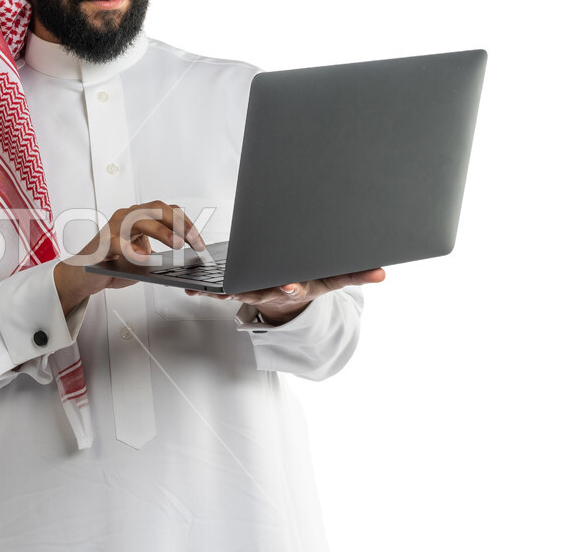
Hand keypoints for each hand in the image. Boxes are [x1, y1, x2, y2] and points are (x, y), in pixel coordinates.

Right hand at [55, 201, 208, 312]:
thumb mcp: (143, 257)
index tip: (200, 242)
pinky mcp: (102, 245)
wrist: (83, 274)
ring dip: (162, 231)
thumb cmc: (114, 264)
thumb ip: (161, 254)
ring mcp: (113, 228)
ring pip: (140, 220)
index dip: (187, 224)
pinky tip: (144, 257)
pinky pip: (118, 243)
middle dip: (180, 224)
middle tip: (194, 242)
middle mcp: (126, 217)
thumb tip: (187, 264)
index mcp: (139, 217)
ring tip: (177, 244)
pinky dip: (132, 249)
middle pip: (157, 209)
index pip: (168, 211)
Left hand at [186, 268, 386, 324]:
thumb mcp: (334, 279)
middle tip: (237, 288)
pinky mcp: (237, 288)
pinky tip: (190, 288)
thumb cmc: (309, 281)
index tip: (288, 284)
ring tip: (209, 288)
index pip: (294, 288)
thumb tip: (383, 274)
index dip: (290, 287)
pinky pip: (218, 290)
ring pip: (236, 291)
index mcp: (296, 287)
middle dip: (249, 289)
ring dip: (222, 290)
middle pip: (260, 292)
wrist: (288, 300)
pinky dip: (204, 289)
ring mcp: (253, 292)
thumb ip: (356, 274)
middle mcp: (272, 291)